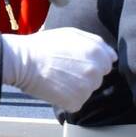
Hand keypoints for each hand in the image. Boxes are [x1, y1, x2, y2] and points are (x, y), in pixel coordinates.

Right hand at [1, 28, 116, 113]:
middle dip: (84, 76)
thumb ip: (96, 42)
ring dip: (76, 88)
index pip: (106, 64)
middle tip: (64, 70)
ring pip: (87, 91)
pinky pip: (76, 103)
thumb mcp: (72, 33)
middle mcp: (96, 71)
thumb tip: (112, 56)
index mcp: (98, 52)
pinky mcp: (76, 102)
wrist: (24, 61)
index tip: (75, 62)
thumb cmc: (45, 45)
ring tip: (58, 78)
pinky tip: (55, 89)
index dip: (91, 63)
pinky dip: (67, 99)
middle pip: (97, 78)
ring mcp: (87, 88)